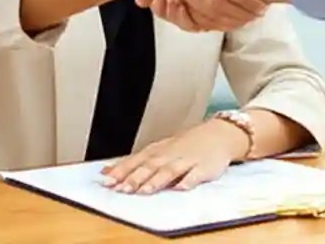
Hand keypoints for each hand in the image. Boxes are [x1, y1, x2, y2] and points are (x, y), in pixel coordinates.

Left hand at [100, 120, 247, 193]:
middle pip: (150, 167)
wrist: (218, 134)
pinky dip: (188, 181)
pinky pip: (195, 175)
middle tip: (121, 188)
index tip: (106, 180)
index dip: (121, 171)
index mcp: (157, 151)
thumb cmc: (185, 144)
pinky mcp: (204, 167)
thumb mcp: (157, 149)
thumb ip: (133, 162)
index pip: (135, 161)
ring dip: (156, 181)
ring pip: (169, 171)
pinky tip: (181, 188)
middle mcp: (169, 155)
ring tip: (145, 191)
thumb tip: (106, 170)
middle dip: (134, 178)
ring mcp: (187, 160)